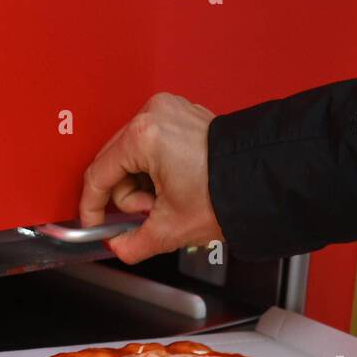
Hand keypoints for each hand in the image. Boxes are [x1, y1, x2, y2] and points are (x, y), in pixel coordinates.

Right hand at [79, 92, 221, 262]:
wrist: (263, 180)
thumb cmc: (228, 194)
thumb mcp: (172, 228)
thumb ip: (134, 243)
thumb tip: (118, 246)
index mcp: (144, 136)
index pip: (98, 174)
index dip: (92, 206)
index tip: (94, 223)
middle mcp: (152, 114)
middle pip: (114, 163)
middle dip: (129, 196)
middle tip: (152, 212)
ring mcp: (167, 109)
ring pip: (132, 155)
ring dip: (144, 183)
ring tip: (171, 197)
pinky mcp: (180, 113)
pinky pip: (152, 144)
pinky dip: (157, 167)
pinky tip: (177, 182)